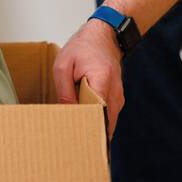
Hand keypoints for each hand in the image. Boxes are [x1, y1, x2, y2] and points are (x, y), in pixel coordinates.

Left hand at [54, 19, 124, 140]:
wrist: (102, 36)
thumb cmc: (82, 48)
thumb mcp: (63, 66)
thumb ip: (65, 91)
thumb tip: (68, 114)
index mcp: (102, 79)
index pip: (97, 112)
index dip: (86, 127)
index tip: (76, 139)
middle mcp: (115, 90)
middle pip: (104, 121)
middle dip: (90, 134)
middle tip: (75, 145)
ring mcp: (118, 96)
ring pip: (108, 121)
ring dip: (95, 128)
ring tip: (78, 138)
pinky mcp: (117, 98)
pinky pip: (108, 115)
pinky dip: (98, 121)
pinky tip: (86, 126)